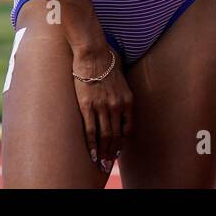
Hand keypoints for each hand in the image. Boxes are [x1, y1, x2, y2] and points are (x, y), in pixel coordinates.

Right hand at [70, 43, 132, 174]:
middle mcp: (117, 105)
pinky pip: (91, 130)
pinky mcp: (87, 106)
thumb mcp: (122, 78)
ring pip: (104, 136)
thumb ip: (122, 92)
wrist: (93, 53)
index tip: (119, 149)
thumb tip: (120, 98)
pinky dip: (92, 145)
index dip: (123, 141)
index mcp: (127, 99)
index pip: (128, 128)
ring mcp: (102, 107)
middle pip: (116, 135)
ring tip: (101, 162)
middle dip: (113, 151)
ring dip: (103, 152)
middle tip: (109, 162)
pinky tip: (92, 154)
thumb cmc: (107, 62)